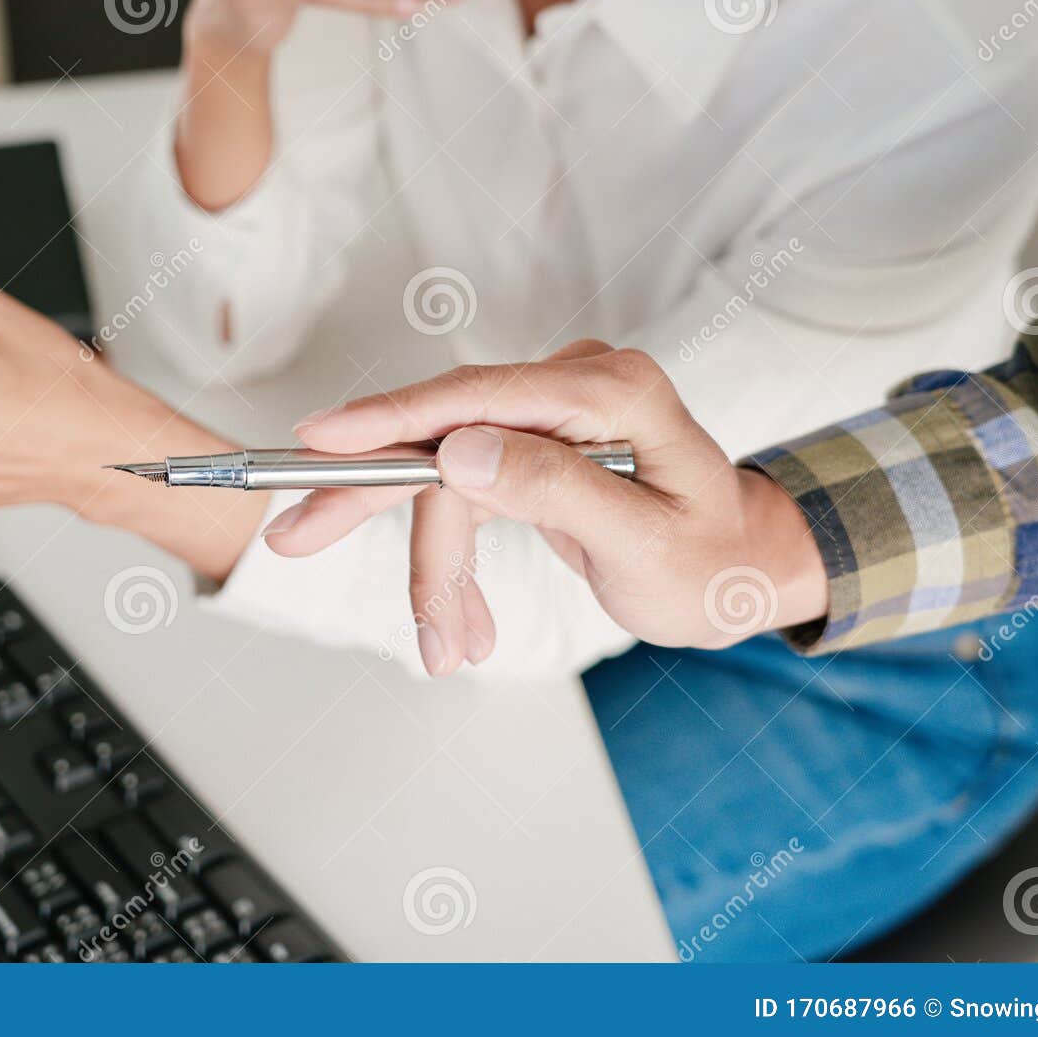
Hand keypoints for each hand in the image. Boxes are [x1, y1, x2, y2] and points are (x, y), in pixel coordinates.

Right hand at [265, 342, 828, 673]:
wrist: (744, 572)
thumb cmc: (711, 564)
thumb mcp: (641, 542)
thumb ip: (554, 488)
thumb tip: (459, 448)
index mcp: (610, 390)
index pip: (475, 394)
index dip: (388, 417)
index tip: (316, 439)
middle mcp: (572, 388)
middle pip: (441, 436)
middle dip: (373, 502)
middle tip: (293, 538)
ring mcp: (549, 417)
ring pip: (444, 482)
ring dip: (434, 569)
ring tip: (448, 648)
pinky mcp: (532, 447)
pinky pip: (465, 499)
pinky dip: (455, 564)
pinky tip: (466, 624)